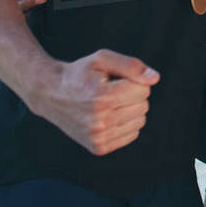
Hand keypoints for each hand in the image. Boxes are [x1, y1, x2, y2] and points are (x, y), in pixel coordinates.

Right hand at [28, 49, 159, 155]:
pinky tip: (108, 116)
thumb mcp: (102, 59)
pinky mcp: (98, 147)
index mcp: (102, 97)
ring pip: (140, 120)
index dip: (134, 80)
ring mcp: (98, 137)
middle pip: (143, 105)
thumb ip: (132, 66)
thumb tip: (155, 78)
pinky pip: (132, 134)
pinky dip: (126, 123)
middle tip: (111, 91)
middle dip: (133, 94)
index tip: (117, 79)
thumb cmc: (81, 74)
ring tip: (109, 103)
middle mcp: (99, 120)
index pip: (144, 89)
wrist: (50, 94)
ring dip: (131, 109)